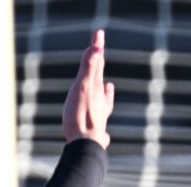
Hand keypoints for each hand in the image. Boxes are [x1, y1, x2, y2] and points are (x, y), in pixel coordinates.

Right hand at [63, 28, 113, 148]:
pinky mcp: (95, 131)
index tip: (99, 35)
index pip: (97, 64)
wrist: (85, 147)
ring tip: (109, 89)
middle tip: (101, 58)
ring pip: (104, 101)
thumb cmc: (81, 118)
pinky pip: (100, 121)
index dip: (97, 49)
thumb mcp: (83, 89)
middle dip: (100, 70)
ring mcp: (99, 117)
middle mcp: (100, 102)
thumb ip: (89, 69)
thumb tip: (98, 49)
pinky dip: (103, 120)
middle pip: (101, 81)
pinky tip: (107, 133)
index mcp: (96, 90)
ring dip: (105, 94)